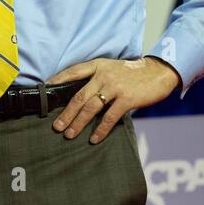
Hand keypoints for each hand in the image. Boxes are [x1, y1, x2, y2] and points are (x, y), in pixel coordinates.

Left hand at [47, 56, 181, 142]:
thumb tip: (81, 97)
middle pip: (79, 96)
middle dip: (66, 113)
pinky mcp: (126, 99)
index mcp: (98, 66)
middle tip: (56, 126)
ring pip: (90, 108)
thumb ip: (98, 78)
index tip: (45, 91)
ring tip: (69, 134)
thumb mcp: (113, 68)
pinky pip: (109, 117)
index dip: (58, 81)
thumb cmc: (134, 73)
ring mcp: (115, 87)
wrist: (158, 72)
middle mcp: (104, 75)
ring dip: (78, 123)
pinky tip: (94, 138)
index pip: (73, 72)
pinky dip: (100, 129)